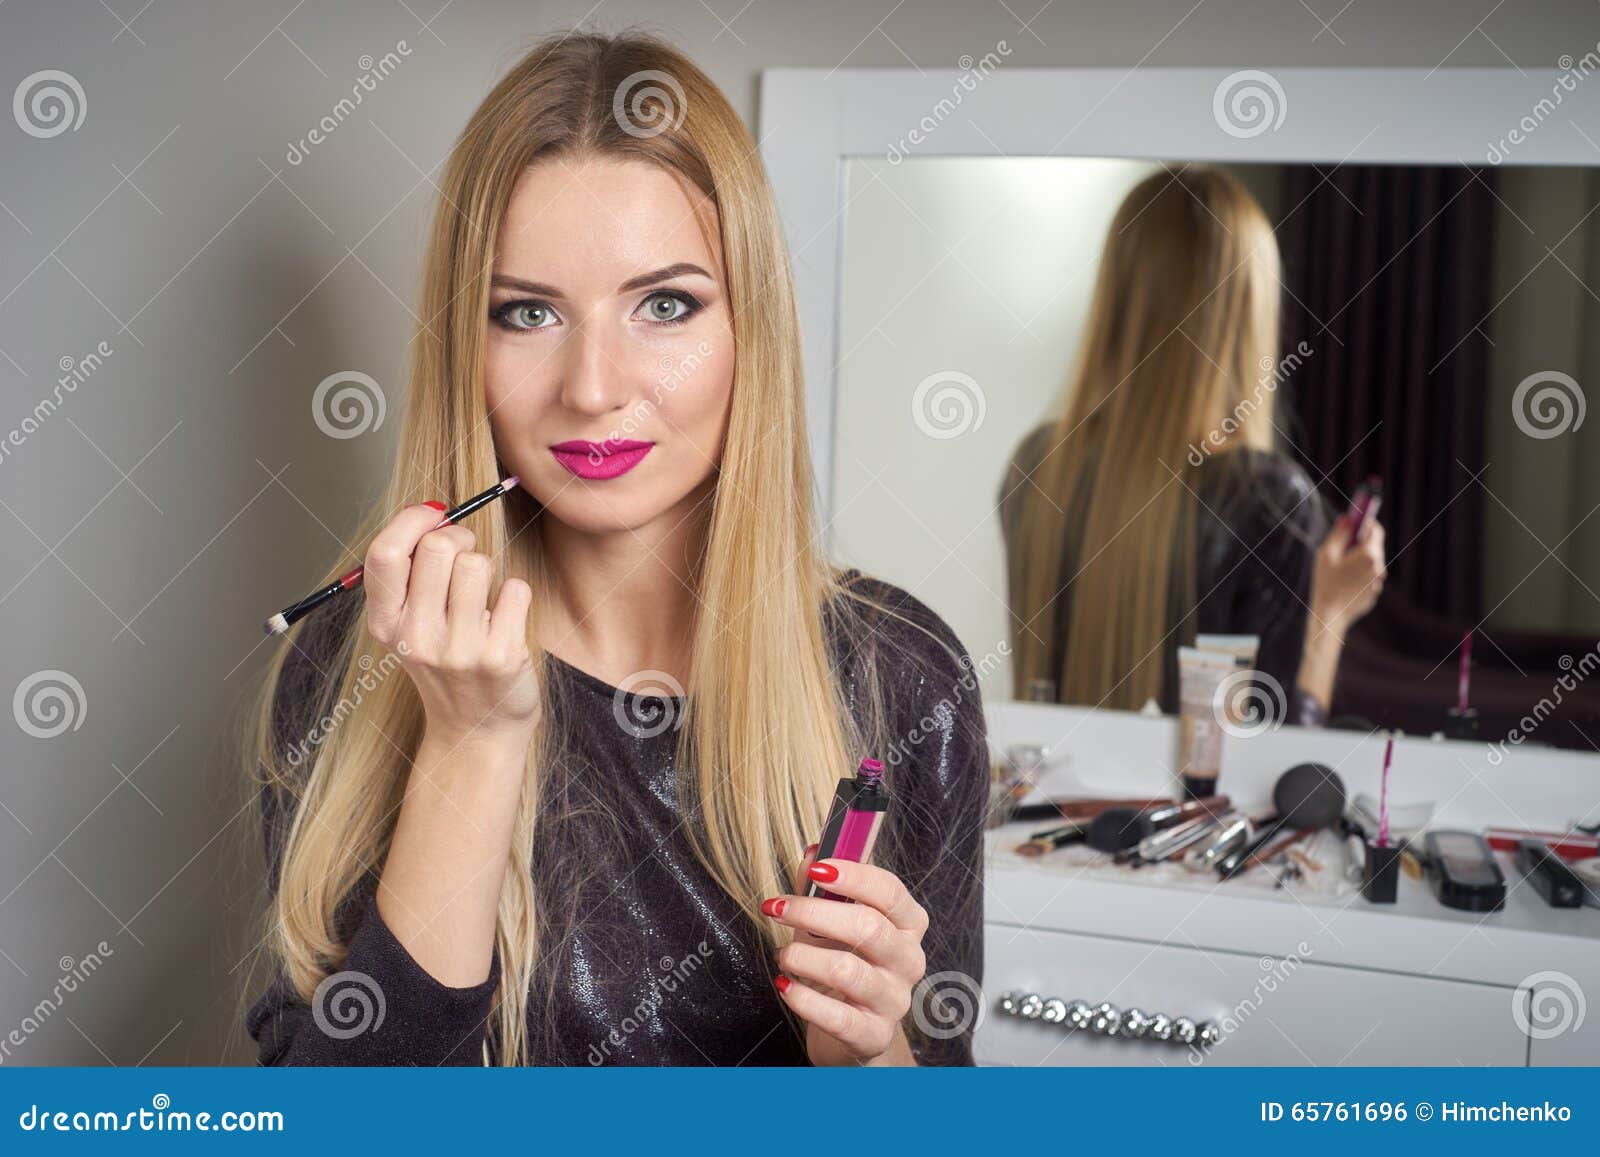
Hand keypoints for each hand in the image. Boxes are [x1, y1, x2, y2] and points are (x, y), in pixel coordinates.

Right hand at [363, 501, 538, 746]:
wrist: (477, 730)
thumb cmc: (447, 663)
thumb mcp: (411, 625)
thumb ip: (413, 573)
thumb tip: (433, 512)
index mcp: (385, 624)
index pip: (384, 553)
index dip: (412, 520)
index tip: (434, 515)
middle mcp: (415, 638)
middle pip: (439, 547)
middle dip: (460, 538)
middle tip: (466, 559)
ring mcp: (458, 650)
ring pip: (478, 564)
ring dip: (486, 570)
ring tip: (482, 600)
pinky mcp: (499, 657)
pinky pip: (515, 589)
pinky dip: (514, 596)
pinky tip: (504, 621)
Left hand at [763, 848, 926, 1065]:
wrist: (853, 1031)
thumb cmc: (844, 963)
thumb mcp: (831, 922)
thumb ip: (822, 887)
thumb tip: (812, 851)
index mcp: (907, 925)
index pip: (890, 891)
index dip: (853, 876)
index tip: (815, 868)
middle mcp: (908, 960)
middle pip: (868, 927)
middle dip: (813, 913)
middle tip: (777, 907)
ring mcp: (894, 1000)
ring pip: (847, 971)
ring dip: (802, 957)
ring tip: (783, 955)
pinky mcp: (873, 1035)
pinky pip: (837, 1017)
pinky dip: (802, 998)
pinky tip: (785, 986)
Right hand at [1310, 513, 1386, 634]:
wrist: (1331, 615)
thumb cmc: (1326, 582)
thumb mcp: (1327, 554)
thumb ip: (1339, 534)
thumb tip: (1347, 518)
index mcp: (1369, 554)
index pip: (1375, 530)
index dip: (1366, 521)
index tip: (1357, 517)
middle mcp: (1378, 567)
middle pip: (1374, 545)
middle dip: (1361, 541)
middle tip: (1343, 542)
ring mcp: (1378, 581)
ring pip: (1371, 562)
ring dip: (1359, 559)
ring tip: (1339, 567)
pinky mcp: (1374, 592)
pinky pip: (1368, 577)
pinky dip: (1359, 574)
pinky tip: (1343, 582)